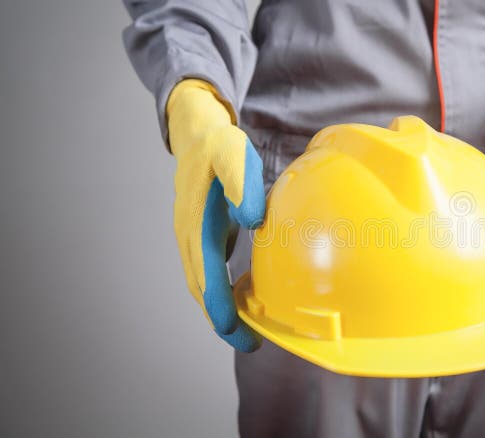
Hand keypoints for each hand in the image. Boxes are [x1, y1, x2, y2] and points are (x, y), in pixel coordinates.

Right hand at [167, 79, 264, 350]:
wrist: (195, 132)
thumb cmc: (218, 146)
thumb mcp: (234, 156)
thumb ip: (243, 186)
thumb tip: (252, 221)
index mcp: (197, 226)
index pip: (207, 281)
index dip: (222, 313)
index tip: (241, 336)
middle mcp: (189, 237)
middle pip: (202, 291)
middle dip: (223, 321)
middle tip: (251, 344)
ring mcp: (192, 237)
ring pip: (203, 283)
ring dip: (221, 308)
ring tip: (248, 330)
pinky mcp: (200, 234)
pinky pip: (207, 270)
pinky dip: (221, 289)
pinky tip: (242, 296)